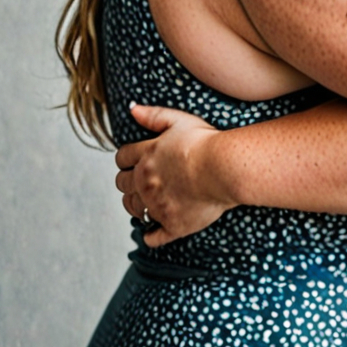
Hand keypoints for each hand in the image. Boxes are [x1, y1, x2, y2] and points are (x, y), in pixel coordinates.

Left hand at [114, 103, 233, 247]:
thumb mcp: (180, 121)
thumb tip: (132, 109)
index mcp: (145, 156)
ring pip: (134, 209)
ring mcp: (157, 205)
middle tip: (137, 182)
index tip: (131, 161)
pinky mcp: (172, 224)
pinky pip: (154, 237)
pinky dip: (150, 236)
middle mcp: (144, 182)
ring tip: (145, 204)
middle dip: (127, 182)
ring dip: (135, 206)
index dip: (125, 159)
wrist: (224, 168)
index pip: (123, 158)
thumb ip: (154, 115)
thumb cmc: (206, 143)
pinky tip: (152, 234)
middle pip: (123, 184)